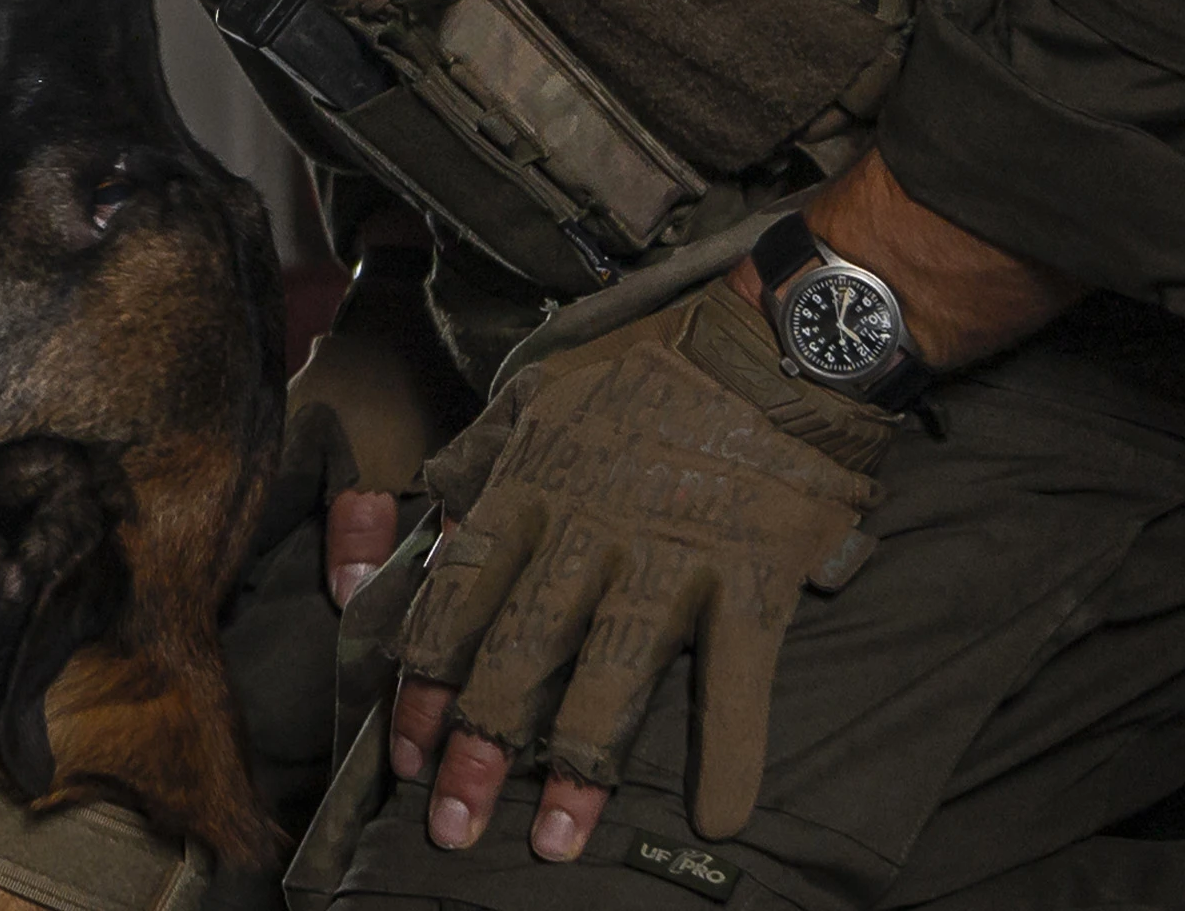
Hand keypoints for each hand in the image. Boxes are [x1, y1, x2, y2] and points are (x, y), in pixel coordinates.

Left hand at [382, 281, 892, 855]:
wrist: (779, 343)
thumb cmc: (652, 366)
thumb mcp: (540, 387)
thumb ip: (481, 451)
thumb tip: (432, 499)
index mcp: (531, 490)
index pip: (457, 602)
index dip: (424, 683)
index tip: (404, 750)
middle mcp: (590, 535)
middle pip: (519, 655)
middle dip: (478, 746)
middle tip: (450, 824)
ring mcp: (674, 562)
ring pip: (611, 681)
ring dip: (578, 770)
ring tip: (554, 841)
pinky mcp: (755, 581)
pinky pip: (741, 680)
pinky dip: (734, 752)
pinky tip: (721, 817)